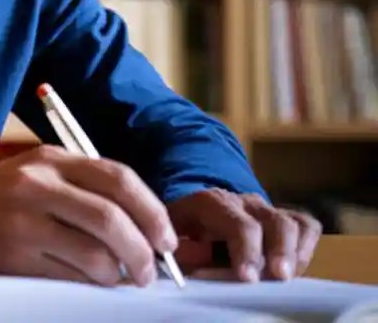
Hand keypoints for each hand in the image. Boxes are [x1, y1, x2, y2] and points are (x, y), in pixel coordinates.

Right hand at [0, 145, 178, 286]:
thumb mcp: (32, 176)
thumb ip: (81, 188)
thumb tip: (144, 223)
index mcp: (49, 160)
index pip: (118, 179)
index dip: (153, 211)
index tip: (166, 237)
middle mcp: (36, 184)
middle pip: (113, 218)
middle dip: (144, 250)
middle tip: (150, 270)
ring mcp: (22, 221)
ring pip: (96, 254)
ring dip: (118, 275)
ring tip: (117, 280)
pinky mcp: (11, 256)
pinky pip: (70, 278)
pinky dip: (89, 286)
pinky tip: (88, 284)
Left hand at [166, 188, 322, 282]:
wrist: (194, 213)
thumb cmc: (183, 230)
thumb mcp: (173, 237)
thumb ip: (183, 252)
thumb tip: (197, 268)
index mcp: (212, 202)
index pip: (238, 224)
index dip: (246, 251)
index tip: (247, 277)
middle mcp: (244, 202)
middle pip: (275, 222)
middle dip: (279, 252)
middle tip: (278, 277)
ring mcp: (267, 208)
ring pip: (295, 224)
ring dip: (295, 254)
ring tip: (286, 277)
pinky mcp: (284, 218)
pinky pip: (307, 227)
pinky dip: (306, 248)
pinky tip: (294, 268)